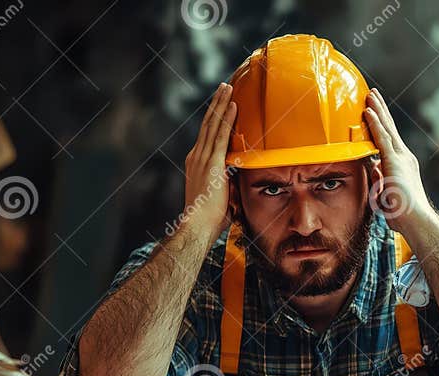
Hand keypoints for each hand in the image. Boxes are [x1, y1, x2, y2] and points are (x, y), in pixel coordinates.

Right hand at [184, 82, 236, 240]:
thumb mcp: (220, 194)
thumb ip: (229, 181)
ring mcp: (203, 159)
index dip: (214, 118)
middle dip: (216, 104)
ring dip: (221, 105)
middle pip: (208, 124)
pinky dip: (227, 120)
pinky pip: (221, 136)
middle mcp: (197, 157)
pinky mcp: (212, 164)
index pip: (207, 135)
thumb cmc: (209, 217)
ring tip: (227, 88)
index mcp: (196, 163)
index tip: (221, 104)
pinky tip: (232, 106)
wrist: (197, 226)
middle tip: (223, 86)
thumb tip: (241, 178)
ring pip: (213, 125)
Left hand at [364, 88, 434, 232]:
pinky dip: (375, 123)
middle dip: (381, 109)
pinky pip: (382, 138)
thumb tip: (372, 168)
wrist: (415, 221)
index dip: (382, 123)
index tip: (375, 110)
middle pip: (389, 128)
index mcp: (402, 164)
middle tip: (372, 93)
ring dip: (377, 109)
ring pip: (386, 128)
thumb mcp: (386, 193)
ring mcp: (401, 158)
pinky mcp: (395, 162)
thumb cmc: (403, 214)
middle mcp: (404, 157)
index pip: (389, 139)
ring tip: (369, 94)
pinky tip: (368, 111)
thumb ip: (380, 178)